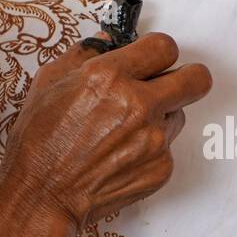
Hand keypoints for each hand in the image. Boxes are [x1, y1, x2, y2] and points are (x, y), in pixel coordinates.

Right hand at [0, 32, 211, 236]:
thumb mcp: (49, 82)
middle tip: (167, 84)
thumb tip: (107, 40)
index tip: (151, 58)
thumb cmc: (39, 140)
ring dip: (160, 115)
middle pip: (197, 79)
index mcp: (110, 77)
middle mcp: (139, 105)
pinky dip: (149, 149)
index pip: (164, 47)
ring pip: (179, 114)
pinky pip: (167, 147)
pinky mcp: (161, 168)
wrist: (42, 195)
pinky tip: (120, 155)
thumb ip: (83, 54)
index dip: (158, 50)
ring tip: (125, 129)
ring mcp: (154, 140)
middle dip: (186, 77)